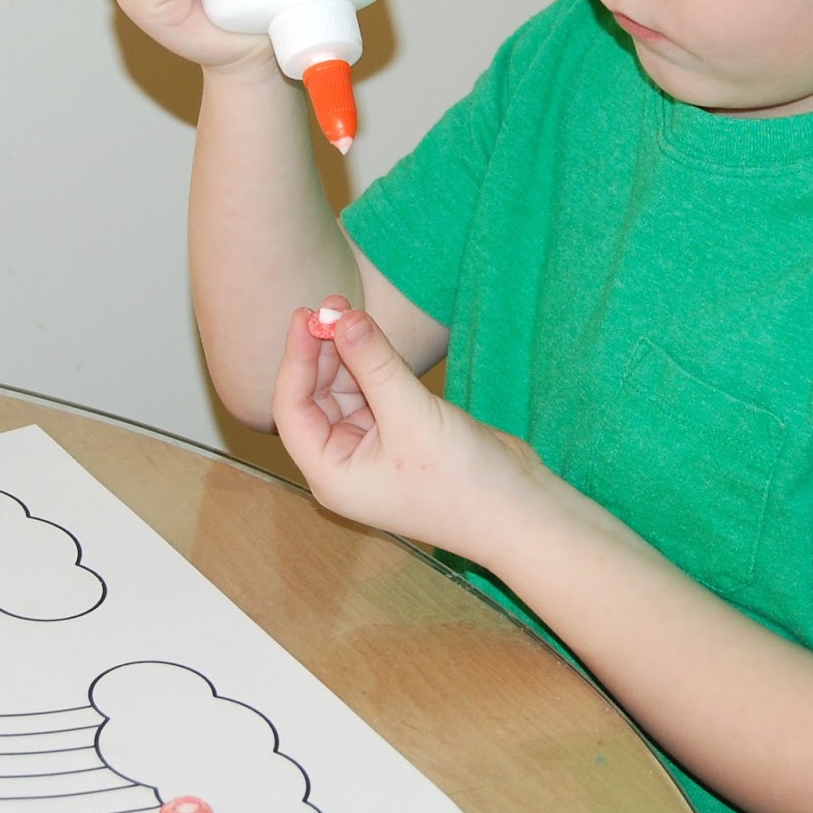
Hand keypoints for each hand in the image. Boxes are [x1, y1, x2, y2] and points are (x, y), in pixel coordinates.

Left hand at [271, 301, 553, 563]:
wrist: (519, 509)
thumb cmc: (461, 480)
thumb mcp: (411, 414)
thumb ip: (374, 362)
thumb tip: (341, 316)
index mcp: (331, 473)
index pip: (293, 409)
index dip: (297, 360)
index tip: (305, 316)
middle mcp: (343, 462)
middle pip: (316, 395)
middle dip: (323, 350)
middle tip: (334, 302)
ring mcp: (372, 447)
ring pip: (345, 389)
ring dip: (347, 352)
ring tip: (350, 309)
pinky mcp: (399, 432)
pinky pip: (374, 390)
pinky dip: (372, 363)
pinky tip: (373, 334)